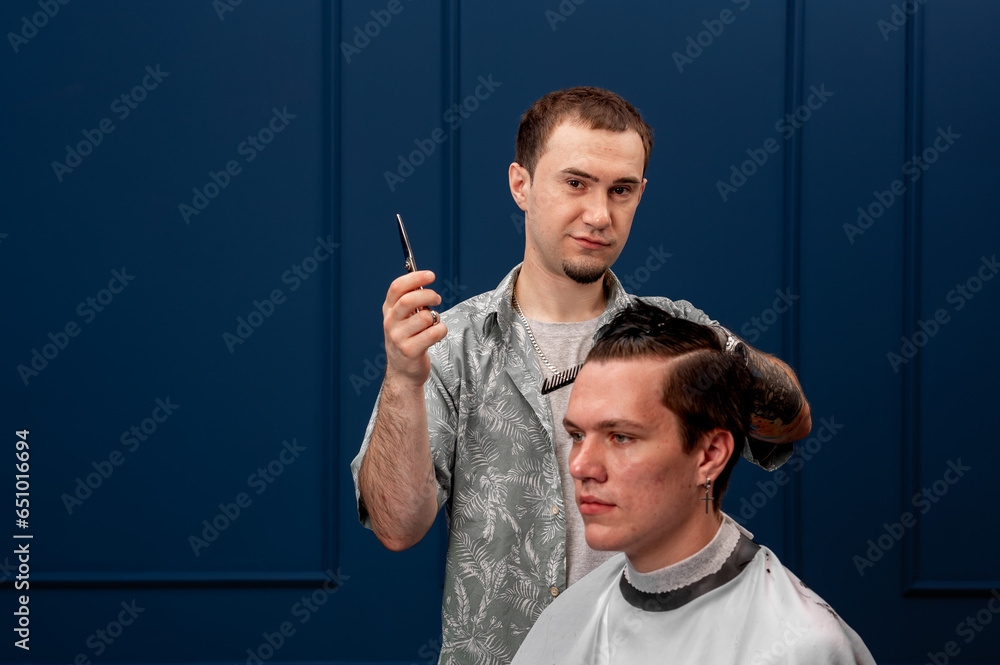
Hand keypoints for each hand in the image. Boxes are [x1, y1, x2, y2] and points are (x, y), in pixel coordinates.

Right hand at [382, 270, 448, 386]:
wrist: (402, 372)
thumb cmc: (407, 340)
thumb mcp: (402, 319)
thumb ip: (410, 301)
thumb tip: (424, 279)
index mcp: (388, 311)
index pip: (397, 288)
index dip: (414, 278)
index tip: (430, 275)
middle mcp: (390, 323)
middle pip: (409, 300)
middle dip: (429, 295)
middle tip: (437, 298)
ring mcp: (398, 338)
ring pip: (425, 317)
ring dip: (436, 317)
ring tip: (434, 323)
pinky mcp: (410, 351)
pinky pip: (434, 333)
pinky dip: (441, 330)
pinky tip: (437, 334)